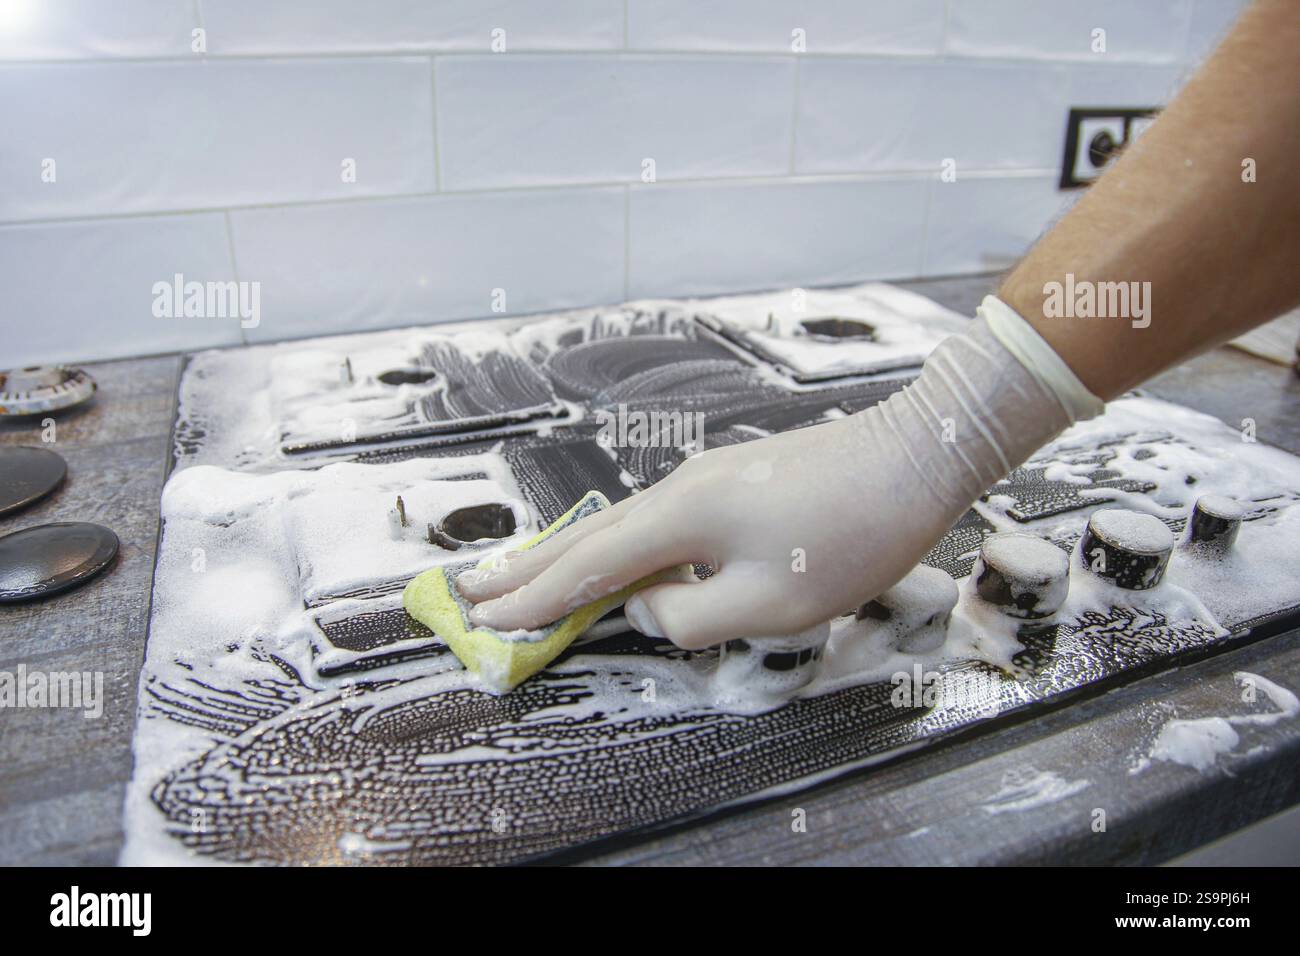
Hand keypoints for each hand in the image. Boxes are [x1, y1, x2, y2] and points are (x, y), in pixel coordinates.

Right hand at [459, 303, 1094, 648]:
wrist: (915, 456)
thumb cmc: (850, 536)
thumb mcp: (772, 602)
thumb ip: (692, 617)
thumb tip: (649, 608)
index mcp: (682, 517)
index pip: (591, 566)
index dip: (539, 599)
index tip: (487, 619)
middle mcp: (680, 488)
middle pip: (590, 534)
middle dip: (530, 566)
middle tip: (473, 588)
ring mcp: (706, 477)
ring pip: (620, 523)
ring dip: (567, 552)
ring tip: (522, 572)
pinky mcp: (731, 479)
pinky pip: (655, 519)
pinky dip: (615, 541)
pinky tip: (611, 555)